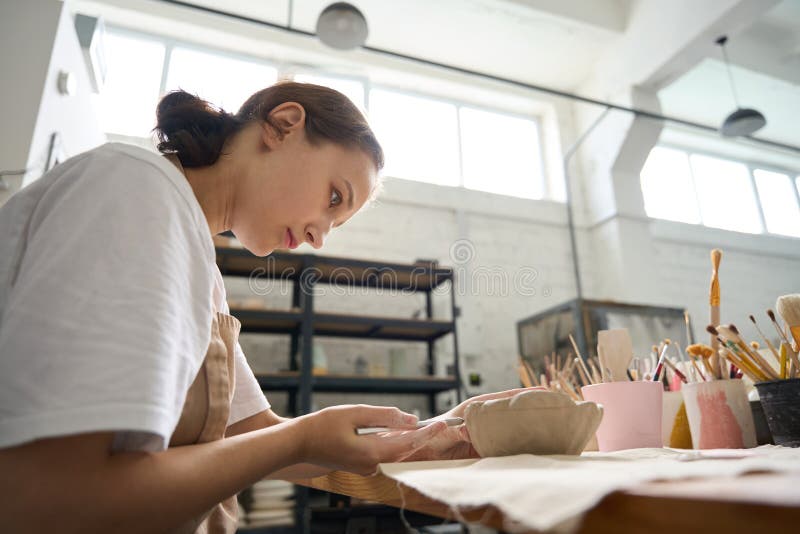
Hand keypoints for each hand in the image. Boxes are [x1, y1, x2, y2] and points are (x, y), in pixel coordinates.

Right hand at [295, 405, 446, 474]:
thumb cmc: (322, 425)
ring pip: (394, 453)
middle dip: (421, 437)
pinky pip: (383, 453)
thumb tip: (410, 420)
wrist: (298, 443)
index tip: (442, 424)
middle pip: (404, 451)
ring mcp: (365, 467)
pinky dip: (394, 443)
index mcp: (371, 452)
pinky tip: (398, 432)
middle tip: (438, 424)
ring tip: (423, 427)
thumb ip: (384, 416)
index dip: (427, 433)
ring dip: (408, 440)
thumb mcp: (355, 413)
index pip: (408, 444)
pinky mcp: (359, 465)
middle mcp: (371, 465)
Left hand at [402, 387, 543, 460]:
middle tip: (555, 409)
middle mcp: (484, 418)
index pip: (505, 397)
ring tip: (550, 428)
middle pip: (512, 412)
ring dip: (527, 429)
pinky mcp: (484, 448)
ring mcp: (486, 433)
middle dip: (532, 409)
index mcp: (477, 407)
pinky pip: (503, 447)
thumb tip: (472, 430)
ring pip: (511, 429)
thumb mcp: (444, 429)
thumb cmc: (430, 432)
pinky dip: (516, 447)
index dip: (524, 394)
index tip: (544, 391)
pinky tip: (530, 449)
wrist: (421, 449)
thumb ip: (459, 429)